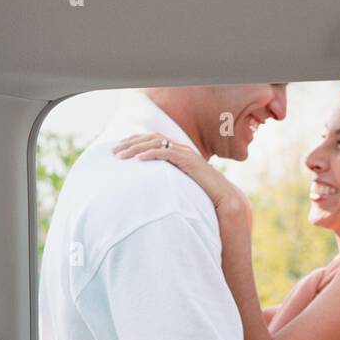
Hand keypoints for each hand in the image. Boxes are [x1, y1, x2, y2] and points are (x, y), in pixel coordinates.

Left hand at [111, 132, 252, 222]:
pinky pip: (166, 153)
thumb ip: (169, 183)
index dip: (135, 142)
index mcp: (179, 153)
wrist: (226, 200)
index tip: (119, 150)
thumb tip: (153, 191)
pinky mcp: (189, 162)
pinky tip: (139, 160)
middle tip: (114, 152)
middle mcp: (181, 149)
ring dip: (136, 148)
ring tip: (121, 156)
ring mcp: (186, 154)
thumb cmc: (204, 197)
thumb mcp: (182, 188)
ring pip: (156, 143)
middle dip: (130, 143)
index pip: (153, 140)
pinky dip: (151, 154)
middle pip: (150, 138)